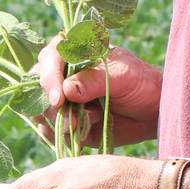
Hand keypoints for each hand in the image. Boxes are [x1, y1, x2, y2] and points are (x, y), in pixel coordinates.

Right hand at [35, 37, 161, 146]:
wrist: (152, 112)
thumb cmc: (140, 84)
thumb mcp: (122, 76)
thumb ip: (94, 80)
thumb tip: (66, 89)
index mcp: (73, 52)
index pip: (49, 58)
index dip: (49, 78)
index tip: (59, 100)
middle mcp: (62, 74)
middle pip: (36, 85)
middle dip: (50, 106)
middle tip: (72, 122)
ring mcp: (62, 100)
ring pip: (40, 110)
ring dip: (58, 122)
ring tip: (89, 124)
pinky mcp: (65, 122)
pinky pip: (50, 131)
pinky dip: (62, 136)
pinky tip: (84, 134)